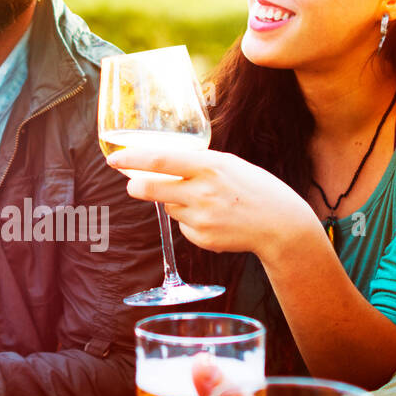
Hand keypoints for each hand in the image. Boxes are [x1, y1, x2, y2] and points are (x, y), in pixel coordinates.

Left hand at [104, 145, 322, 260]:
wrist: (282, 226)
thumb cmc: (254, 188)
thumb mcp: (228, 164)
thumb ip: (196, 163)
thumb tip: (159, 163)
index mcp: (209, 166)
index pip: (160, 159)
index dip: (132, 158)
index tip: (113, 157)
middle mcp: (202, 192)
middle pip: (150, 189)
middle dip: (136, 186)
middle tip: (132, 184)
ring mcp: (201, 218)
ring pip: (168, 207)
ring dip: (176, 202)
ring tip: (207, 202)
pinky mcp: (202, 239)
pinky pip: (182, 226)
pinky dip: (191, 221)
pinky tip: (216, 219)